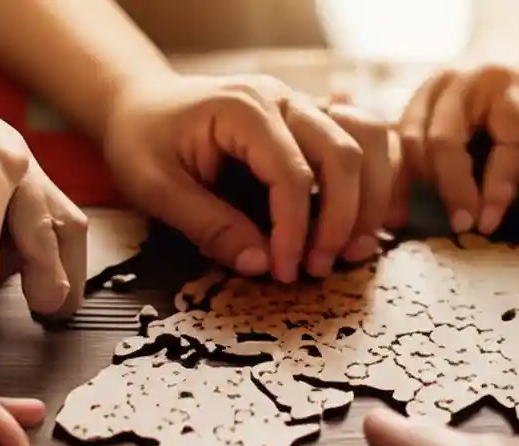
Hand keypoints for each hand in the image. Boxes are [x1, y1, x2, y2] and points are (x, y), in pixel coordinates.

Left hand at [102, 73, 396, 282]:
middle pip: (343, 154)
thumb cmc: (143, 142)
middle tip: (318, 268)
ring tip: (354, 250)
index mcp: (243, 108)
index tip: (284, 272)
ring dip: (370, 198)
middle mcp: (284, 99)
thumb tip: (261, 265)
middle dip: (341, 219)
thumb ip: (208, 226)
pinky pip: (366, 139)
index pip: (291, 174)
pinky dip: (377, 180)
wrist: (141, 104)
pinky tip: (368, 222)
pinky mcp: (313, 122)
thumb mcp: (155, 188)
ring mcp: (304, 106)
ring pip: (368, 140)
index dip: (295, 231)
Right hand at [399, 59, 518, 235]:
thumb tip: (486, 221)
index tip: (484, 223)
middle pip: (437, 142)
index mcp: (498, 82)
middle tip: (461, 223)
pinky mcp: (411, 98)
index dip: (487, 186)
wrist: (505, 44)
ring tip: (445, 208)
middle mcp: (456, 80)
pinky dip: (408, 171)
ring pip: (411, 142)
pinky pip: (398, 140)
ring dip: (426, 181)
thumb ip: (510, 170)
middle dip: (449, 188)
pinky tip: (418, 195)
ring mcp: (428, 85)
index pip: (491, 142)